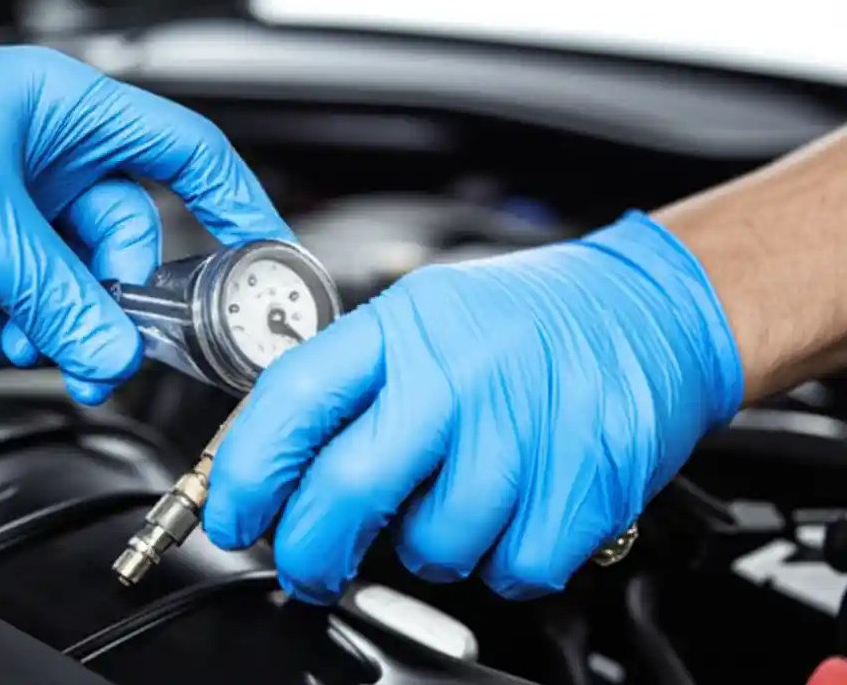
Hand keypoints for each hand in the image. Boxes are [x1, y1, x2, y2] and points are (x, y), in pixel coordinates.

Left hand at [0, 5, 291, 404]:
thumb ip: (56, 293)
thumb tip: (111, 351)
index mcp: (68, 111)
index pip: (185, 155)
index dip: (234, 208)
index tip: (259, 264)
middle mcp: (49, 150)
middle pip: (128, 237)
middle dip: (113, 302)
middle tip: (96, 352)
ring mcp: (11, 195)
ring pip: (71, 278)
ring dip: (54, 323)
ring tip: (19, 345)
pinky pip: (21, 291)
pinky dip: (7, 323)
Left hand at [203, 212, 742, 602]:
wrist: (652, 311)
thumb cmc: (524, 321)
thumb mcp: (421, 316)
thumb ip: (351, 381)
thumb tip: (273, 461)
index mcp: (401, 328)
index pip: (292, 401)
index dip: (245, 472)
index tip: (230, 514)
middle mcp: (456, 377)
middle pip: (345, 493)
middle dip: (309, 552)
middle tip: (308, 565)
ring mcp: (522, 434)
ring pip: (429, 549)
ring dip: (426, 550)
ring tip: (453, 504)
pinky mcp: (582, 489)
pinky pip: (508, 572)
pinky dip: (501, 562)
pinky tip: (512, 514)